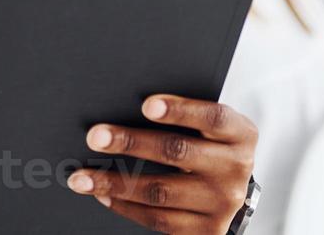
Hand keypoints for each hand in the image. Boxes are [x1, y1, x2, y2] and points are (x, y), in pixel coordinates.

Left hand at [66, 94, 256, 233]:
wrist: (233, 194)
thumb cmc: (214, 148)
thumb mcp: (214, 128)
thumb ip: (188, 115)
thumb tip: (133, 102)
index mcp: (240, 135)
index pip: (212, 118)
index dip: (180, 110)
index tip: (146, 104)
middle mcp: (235, 169)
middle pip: (177, 152)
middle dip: (131, 142)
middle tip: (96, 136)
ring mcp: (221, 204)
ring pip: (161, 191)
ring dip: (115, 182)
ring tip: (82, 176)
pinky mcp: (205, 230)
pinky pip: (158, 219)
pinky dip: (125, 206)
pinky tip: (103, 194)